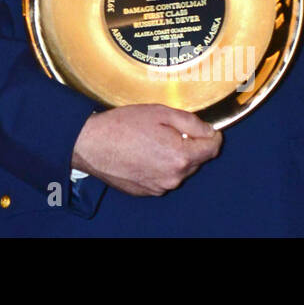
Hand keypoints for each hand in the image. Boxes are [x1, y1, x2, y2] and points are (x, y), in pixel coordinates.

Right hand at [71, 105, 220, 196]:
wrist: (91, 144)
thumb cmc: (121, 126)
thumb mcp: (160, 112)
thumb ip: (190, 121)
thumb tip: (208, 130)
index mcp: (180, 156)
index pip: (212, 148)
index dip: (211, 134)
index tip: (205, 128)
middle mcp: (174, 177)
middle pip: (196, 160)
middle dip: (189, 145)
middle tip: (167, 130)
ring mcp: (160, 187)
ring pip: (179, 170)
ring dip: (173, 157)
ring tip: (150, 141)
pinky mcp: (147, 191)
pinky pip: (162, 178)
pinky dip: (159, 167)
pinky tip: (142, 153)